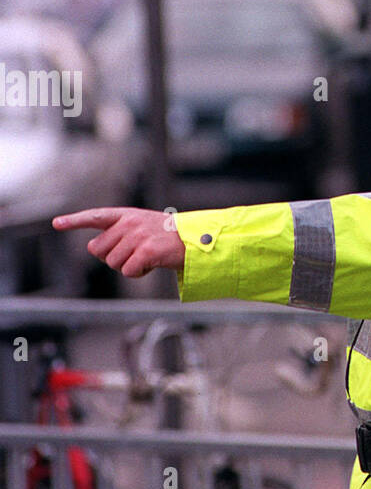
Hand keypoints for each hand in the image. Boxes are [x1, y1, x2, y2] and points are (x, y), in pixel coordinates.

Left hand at [52, 207, 184, 277]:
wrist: (196, 241)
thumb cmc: (167, 238)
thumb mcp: (142, 227)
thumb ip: (117, 233)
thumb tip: (93, 248)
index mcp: (126, 215)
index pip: (95, 216)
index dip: (74, 220)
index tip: (57, 223)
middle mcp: (129, 223)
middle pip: (99, 250)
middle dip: (113, 257)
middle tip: (134, 254)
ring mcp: (138, 236)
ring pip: (112, 263)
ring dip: (128, 267)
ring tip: (146, 258)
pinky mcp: (147, 250)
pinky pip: (128, 271)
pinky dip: (138, 273)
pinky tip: (151, 265)